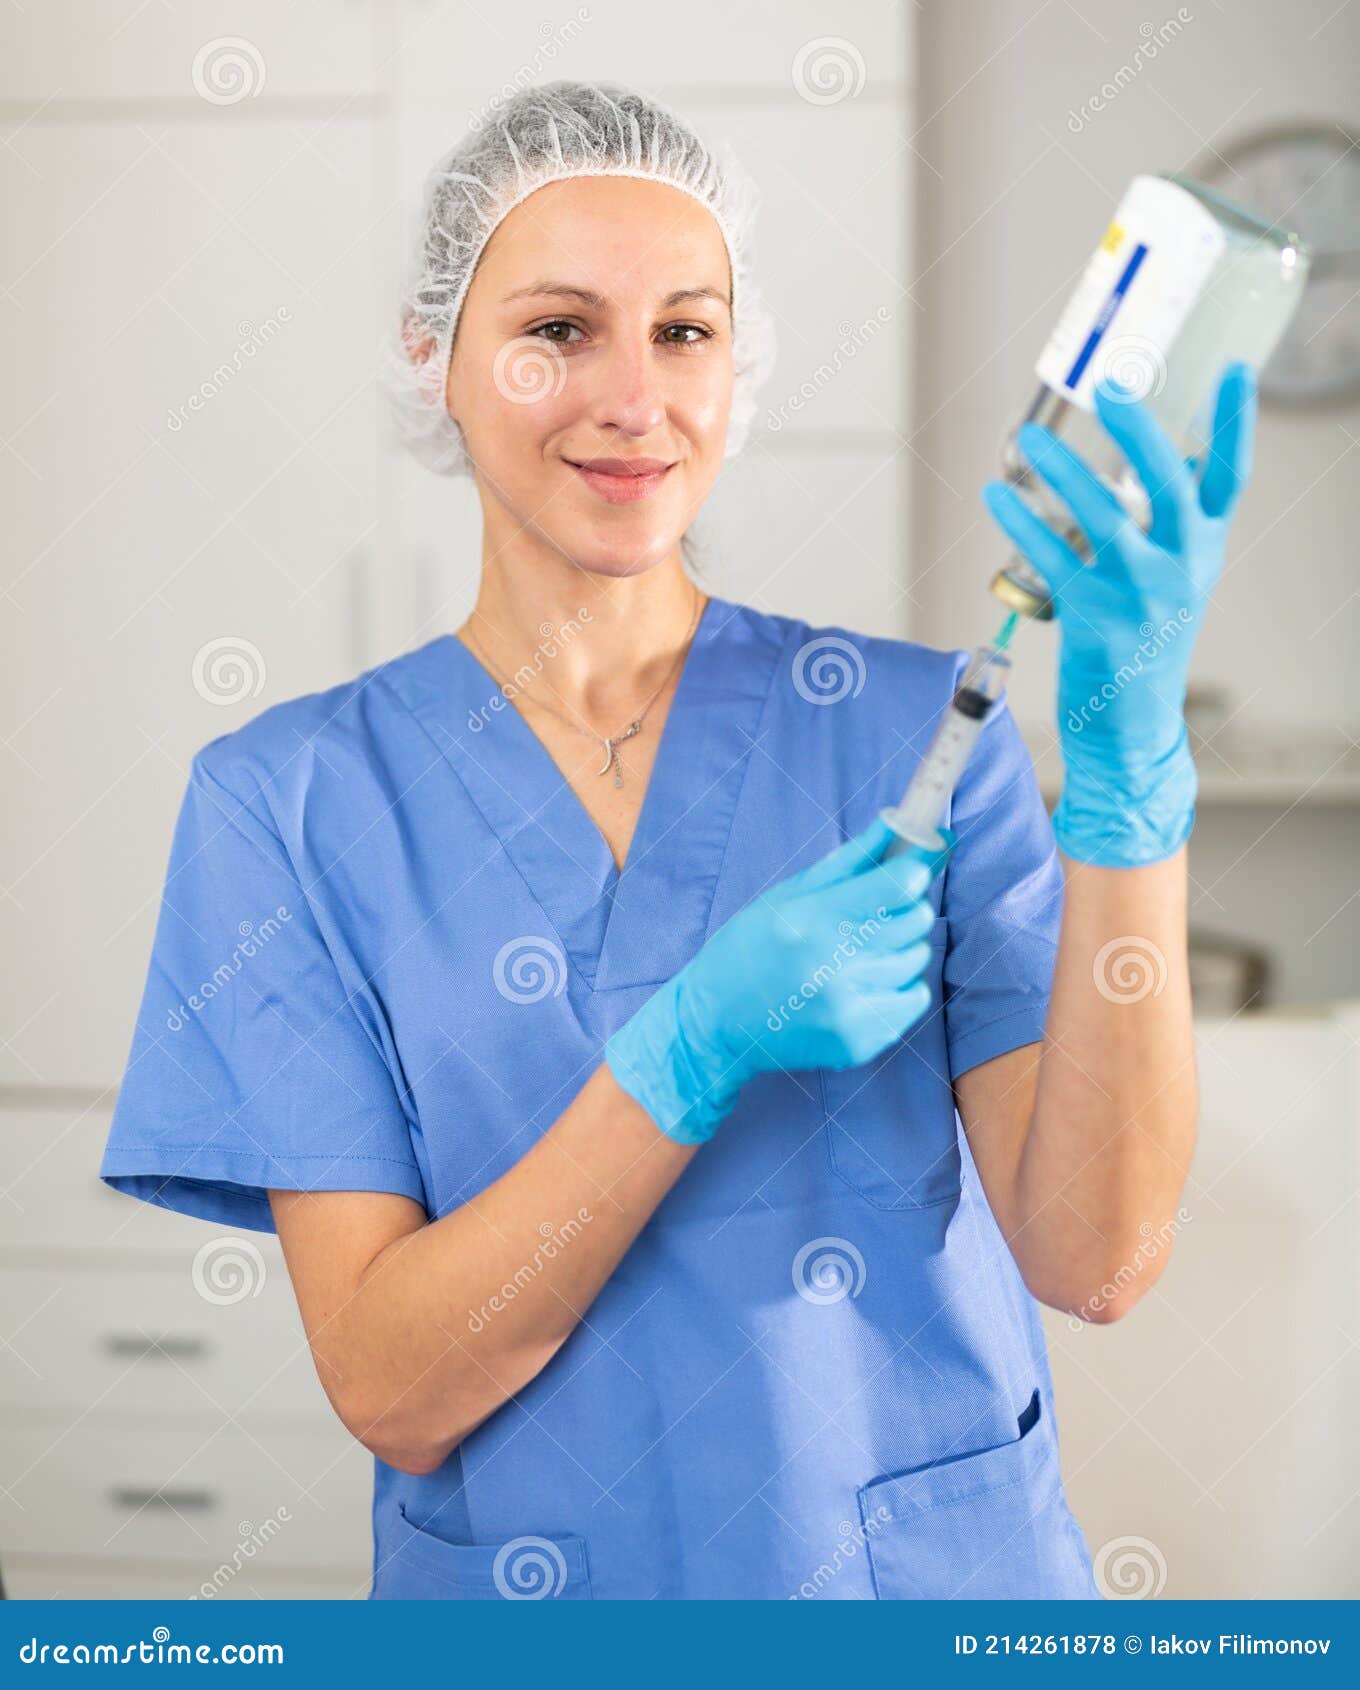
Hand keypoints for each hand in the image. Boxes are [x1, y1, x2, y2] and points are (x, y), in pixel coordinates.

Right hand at [604, 814, 948, 1143]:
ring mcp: (849, 1008)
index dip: (912, 872)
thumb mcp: (786, 896)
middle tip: (876, 913)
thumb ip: (848, 861)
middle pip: (917, 919)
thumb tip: (897, 822)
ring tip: (860, 953)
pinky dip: (900, 988)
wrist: (715, 1023)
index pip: (901, 884)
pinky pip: (914, 1001)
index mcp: (814, 919)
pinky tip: (866, 984)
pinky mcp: (859, 1042)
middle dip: (907, 907)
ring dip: (900, 949)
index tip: (906, 872)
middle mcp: (834, 965)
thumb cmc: (748, 949)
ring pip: (917, 958)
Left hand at [982, 361, 1256, 866]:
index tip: (1236, 370)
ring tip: (1026, 438)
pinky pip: (1049, 556)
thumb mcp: (1179, 580)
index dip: (1236, 424)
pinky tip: (997, 494)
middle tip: (1110, 386)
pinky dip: (1020, 520)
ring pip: (1100, 515)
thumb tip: (1169, 458)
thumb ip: (1176, 526)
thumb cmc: (1149, 643)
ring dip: (1058, 470)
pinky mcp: (1092, 616)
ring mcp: (1138, 593)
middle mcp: (1181, 567)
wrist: (1132, 727)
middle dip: (1139, 431)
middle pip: (1167, 483)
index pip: (1231, 478)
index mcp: (1205, 550)